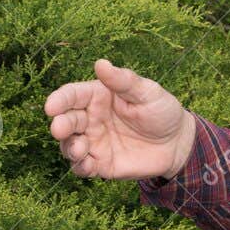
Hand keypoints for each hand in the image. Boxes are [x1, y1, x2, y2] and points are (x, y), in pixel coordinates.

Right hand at [44, 59, 195, 179]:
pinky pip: (82, 167)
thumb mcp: (148, 92)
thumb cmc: (161, 111)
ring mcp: (94, 142)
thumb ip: (124, 81)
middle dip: (60, 125)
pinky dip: (80, 167)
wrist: (177, 144)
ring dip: (68, 147)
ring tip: (79, 149)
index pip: (72, 95)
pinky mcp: (100, 164)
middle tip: (59, 129)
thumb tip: (100, 63)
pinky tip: (87, 164)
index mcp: (98, 96)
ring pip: (69, 145)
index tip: (51, 106)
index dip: (59, 100)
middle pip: (66, 121)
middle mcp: (90, 119)